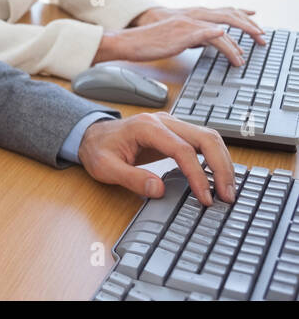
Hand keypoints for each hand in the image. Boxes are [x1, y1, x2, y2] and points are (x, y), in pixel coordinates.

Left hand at [76, 112, 235, 206]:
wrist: (90, 135)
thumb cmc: (97, 150)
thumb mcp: (105, 168)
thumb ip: (130, 178)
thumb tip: (158, 189)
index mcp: (146, 127)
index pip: (183, 149)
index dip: (197, 175)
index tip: (205, 197)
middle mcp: (163, 121)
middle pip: (205, 137)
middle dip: (221, 167)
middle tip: (228, 195)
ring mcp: (171, 124)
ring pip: (209, 137)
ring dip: (223, 162)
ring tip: (228, 189)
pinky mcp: (175, 132)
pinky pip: (203, 142)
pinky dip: (216, 158)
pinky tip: (219, 176)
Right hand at [132, 6, 266, 64]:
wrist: (129, 42)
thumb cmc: (147, 43)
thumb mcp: (174, 38)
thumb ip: (191, 37)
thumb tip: (205, 41)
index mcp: (189, 18)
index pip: (221, 14)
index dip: (240, 16)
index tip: (254, 25)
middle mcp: (190, 17)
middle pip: (226, 18)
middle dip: (247, 27)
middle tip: (261, 38)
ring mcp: (187, 25)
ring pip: (220, 31)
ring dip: (235, 46)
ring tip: (242, 59)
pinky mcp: (182, 34)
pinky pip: (207, 36)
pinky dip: (221, 40)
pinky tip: (229, 46)